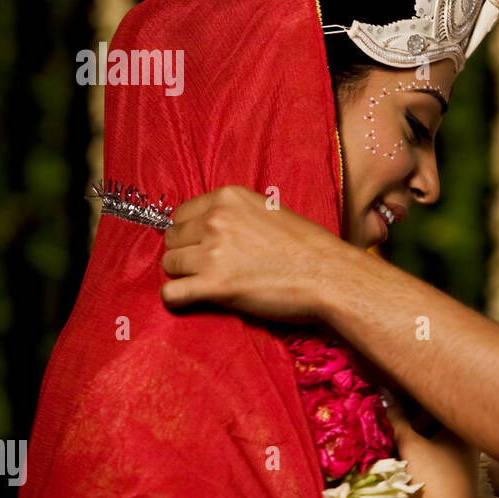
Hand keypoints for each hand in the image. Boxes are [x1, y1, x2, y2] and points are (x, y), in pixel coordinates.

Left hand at [160, 185, 347, 321]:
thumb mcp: (269, 211)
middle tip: (212, 268)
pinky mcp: (214, 285)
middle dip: (187, 254)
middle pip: (172, 239)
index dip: (192, 234)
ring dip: (186, 276)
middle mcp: (215, 220)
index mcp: (228, 197)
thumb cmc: (308, 247)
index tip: (207, 247)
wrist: (330, 276)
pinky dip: (177, 299)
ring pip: (169, 265)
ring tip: (212, 284)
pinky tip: (193, 300)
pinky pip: (170, 293)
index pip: (181, 215)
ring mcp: (213, 252)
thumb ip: (234, 214)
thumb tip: (205, 228)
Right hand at [384, 401, 478, 497]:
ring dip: (419, 438)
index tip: (396, 395)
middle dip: (416, 419)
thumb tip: (382, 390)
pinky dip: (424, 455)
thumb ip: (396, 417)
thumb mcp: (410, 443)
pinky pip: (438, 459)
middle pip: (439, 422)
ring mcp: (464, 464)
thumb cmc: (433, 476)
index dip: (416, 397)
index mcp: (462, 428)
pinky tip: (408, 461)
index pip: (440, 402)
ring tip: (398, 438)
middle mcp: (469, 443)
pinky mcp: (457, 482)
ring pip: (438, 441)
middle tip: (394, 418)